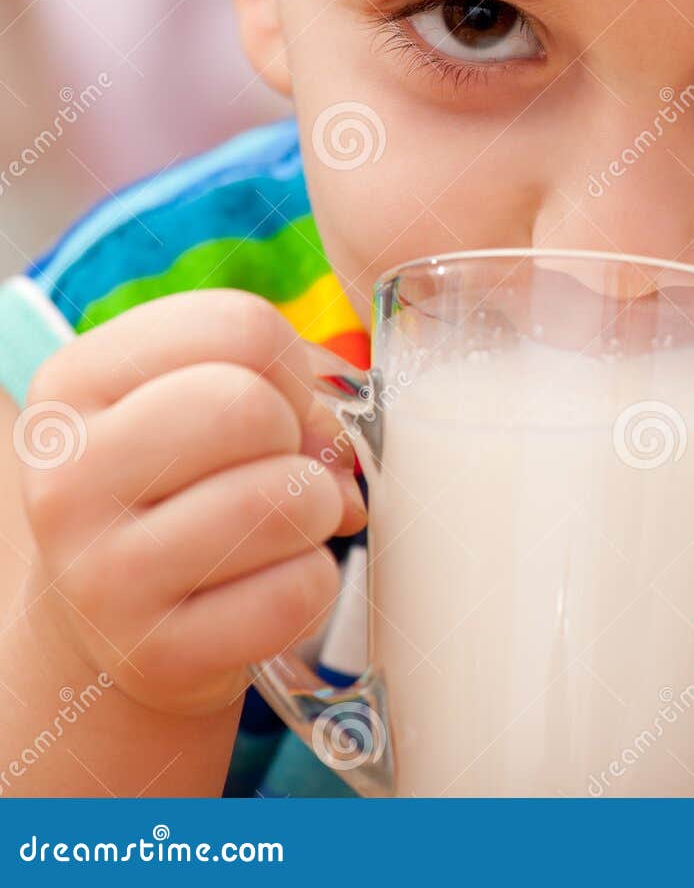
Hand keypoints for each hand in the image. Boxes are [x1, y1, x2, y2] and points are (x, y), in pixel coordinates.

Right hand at [14, 290, 365, 715]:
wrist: (127, 620)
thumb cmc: (192, 483)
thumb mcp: (214, 400)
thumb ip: (295, 383)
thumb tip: (339, 443)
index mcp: (75, 383)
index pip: (242, 328)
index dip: (292, 370)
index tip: (272, 405)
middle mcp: (65, 476)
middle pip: (250, 407)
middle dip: (298, 439)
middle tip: (277, 472)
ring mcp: (99, 574)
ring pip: (283, 500)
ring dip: (316, 513)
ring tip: (279, 530)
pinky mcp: (154, 653)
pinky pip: (297, 592)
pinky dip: (313, 585)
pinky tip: (266, 587)